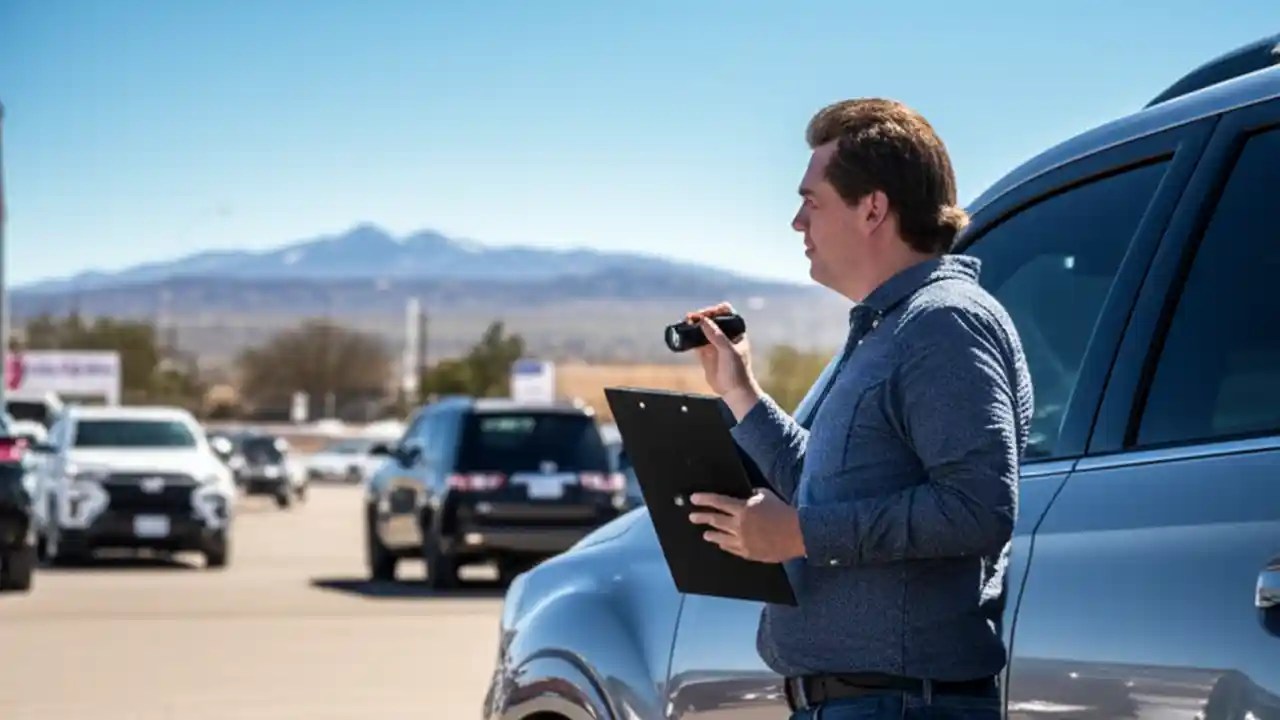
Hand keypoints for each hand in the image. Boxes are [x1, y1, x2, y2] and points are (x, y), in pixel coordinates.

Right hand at [685, 302, 760, 416]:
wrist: (734, 391)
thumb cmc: (738, 371)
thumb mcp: (728, 351)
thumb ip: (716, 335)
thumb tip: (703, 321)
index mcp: (736, 331)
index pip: (726, 312)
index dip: (715, 310)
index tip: (705, 314)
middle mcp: (725, 335)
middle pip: (711, 319)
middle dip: (701, 316)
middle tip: (691, 317)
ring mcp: (715, 344)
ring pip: (702, 329)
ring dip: (693, 325)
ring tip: (685, 323)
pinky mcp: (706, 354)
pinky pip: (695, 342)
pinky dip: (689, 338)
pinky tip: (684, 336)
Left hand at [688, 488, 804, 562]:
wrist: (797, 534)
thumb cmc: (783, 512)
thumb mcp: (767, 496)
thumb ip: (753, 495)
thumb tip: (747, 494)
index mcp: (743, 509)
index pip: (718, 502)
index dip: (704, 499)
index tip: (693, 499)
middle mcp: (739, 526)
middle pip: (715, 521)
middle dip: (702, 517)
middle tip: (692, 517)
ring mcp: (742, 541)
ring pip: (721, 538)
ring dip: (711, 534)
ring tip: (705, 534)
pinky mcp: (749, 553)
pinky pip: (732, 549)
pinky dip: (725, 545)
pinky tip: (721, 544)